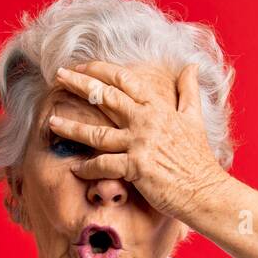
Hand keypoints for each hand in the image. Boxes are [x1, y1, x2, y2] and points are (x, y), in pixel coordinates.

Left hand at [49, 60, 229, 220]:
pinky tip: (74, 168)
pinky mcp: (136, 168)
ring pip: (97, 132)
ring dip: (71, 127)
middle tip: (58, 76)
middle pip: (105, 97)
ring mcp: (140, 144)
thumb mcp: (195, 118)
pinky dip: (87, 167)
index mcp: (157, 107)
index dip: (99, 70)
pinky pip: (104, 165)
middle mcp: (146, 121)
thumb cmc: (198, 158)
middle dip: (78, 84)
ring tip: (52, 122)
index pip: (123, 80)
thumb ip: (188, 91)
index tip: (81, 66)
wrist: (205, 190)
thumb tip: (191, 67)